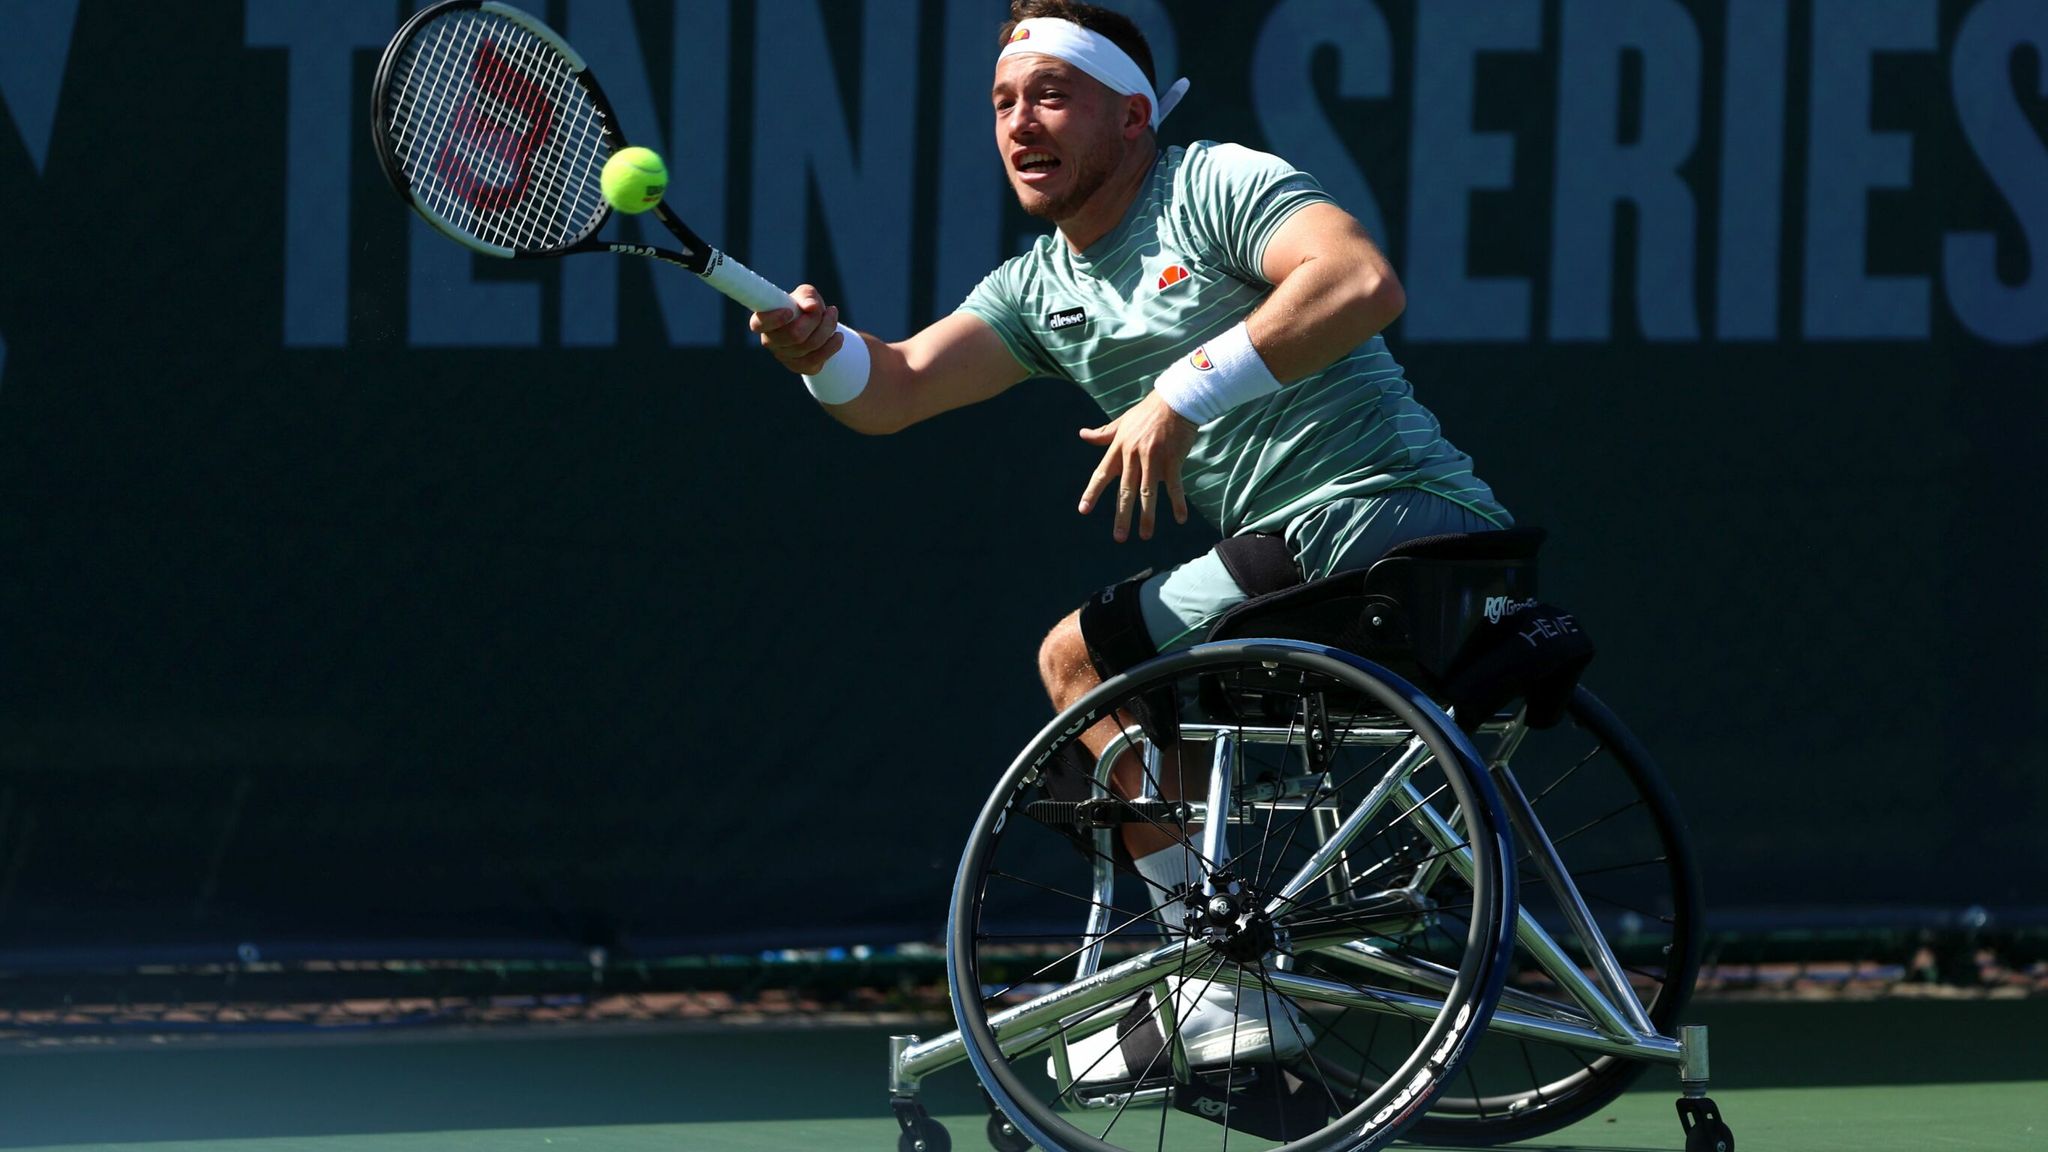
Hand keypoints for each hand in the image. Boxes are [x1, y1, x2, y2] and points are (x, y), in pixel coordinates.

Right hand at [749, 283, 844, 374]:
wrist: (818, 327)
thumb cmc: (805, 307)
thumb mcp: (806, 295)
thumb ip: (807, 295)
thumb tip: (811, 307)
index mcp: (764, 321)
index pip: (759, 324)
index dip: (774, 319)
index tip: (789, 312)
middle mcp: (770, 341)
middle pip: (794, 334)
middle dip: (816, 320)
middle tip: (826, 310)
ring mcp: (783, 356)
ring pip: (810, 345)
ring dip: (828, 328)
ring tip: (833, 315)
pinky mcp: (799, 367)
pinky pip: (817, 360)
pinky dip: (832, 346)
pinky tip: (838, 337)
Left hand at [1077, 391, 1198, 541]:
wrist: (1175, 400)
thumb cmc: (1148, 412)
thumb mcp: (1122, 422)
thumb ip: (1103, 434)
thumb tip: (1082, 434)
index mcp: (1119, 448)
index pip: (1102, 474)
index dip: (1092, 493)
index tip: (1083, 510)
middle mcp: (1133, 455)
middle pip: (1125, 490)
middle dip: (1122, 516)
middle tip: (1119, 537)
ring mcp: (1153, 458)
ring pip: (1147, 492)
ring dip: (1147, 516)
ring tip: (1145, 535)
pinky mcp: (1173, 459)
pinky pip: (1175, 485)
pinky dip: (1177, 503)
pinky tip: (1180, 519)